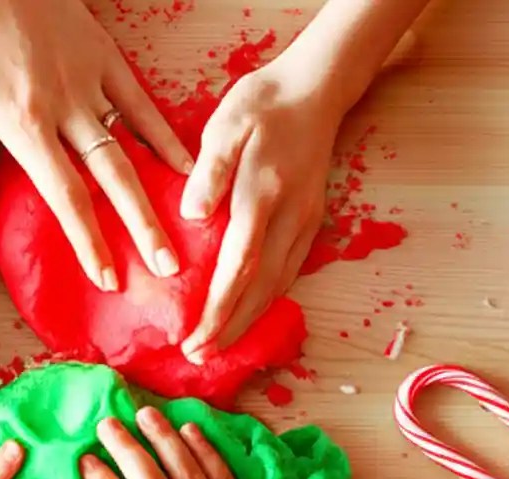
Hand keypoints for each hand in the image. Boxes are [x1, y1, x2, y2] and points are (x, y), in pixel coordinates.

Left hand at [0, 0, 193, 290]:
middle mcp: (66, 108)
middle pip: (111, 179)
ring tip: (192, 228)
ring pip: (133, 145)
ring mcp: (91, 81)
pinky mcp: (105, 57)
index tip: (109, 276)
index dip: (88, 240)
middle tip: (167, 268)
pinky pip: (141, 102)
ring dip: (160, 191)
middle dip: (140, 227)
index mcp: (23, 121)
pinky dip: (165, 135)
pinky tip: (187, 163)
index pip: (64, 194)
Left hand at [178, 53, 341, 362]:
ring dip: (248, 322)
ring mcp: (305, 223)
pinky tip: (248, 316)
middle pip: (259, 289)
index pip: (238, 267)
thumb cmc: (261, 104)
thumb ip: (210, 171)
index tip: (193, 338)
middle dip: (229, 328)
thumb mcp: (226, 124)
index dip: (217, 309)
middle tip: (198, 357)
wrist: (315, 90)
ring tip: (218, 348)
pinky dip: (268, 300)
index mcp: (261, 196)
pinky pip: (288, 271)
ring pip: (278, 285)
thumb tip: (193, 217)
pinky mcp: (311, 222)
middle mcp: (289, 218)